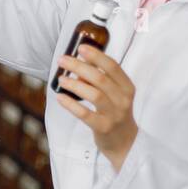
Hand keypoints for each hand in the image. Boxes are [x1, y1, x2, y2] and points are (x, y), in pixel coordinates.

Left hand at [54, 44, 138, 169]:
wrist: (124, 141)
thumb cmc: (115, 112)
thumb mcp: (115, 94)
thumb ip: (100, 79)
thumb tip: (79, 64)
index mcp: (127, 87)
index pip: (113, 66)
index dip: (96, 55)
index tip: (80, 47)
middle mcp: (123, 99)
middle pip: (100, 78)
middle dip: (79, 66)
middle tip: (63, 60)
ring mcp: (114, 114)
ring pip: (94, 95)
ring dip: (74, 85)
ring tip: (61, 78)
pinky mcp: (104, 127)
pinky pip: (85, 114)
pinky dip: (71, 105)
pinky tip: (60, 97)